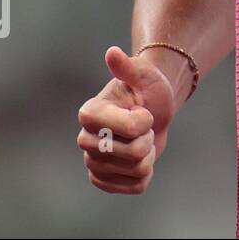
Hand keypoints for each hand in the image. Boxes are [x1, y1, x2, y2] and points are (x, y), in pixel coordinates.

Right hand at [76, 46, 176, 194]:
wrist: (153, 109)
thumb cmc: (147, 88)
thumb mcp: (143, 74)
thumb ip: (127, 67)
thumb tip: (112, 53)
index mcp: (89, 113)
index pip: (129, 127)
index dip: (144, 120)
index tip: (141, 109)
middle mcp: (85, 140)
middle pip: (134, 153)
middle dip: (148, 138)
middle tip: (143, 126)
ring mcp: (93, 162)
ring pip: (137, 170)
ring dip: (148, 155)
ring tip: (141, 139)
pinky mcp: (103, 180)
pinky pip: (135, 186)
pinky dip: (146, 173)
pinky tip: (139, 158)